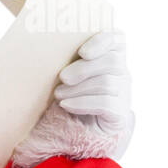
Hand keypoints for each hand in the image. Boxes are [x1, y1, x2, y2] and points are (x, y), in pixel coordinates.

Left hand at [53, 29, 135, 157]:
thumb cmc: (70, 93)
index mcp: (111, 57)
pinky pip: (105, 103)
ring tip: (58, 94)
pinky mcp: (119, 114)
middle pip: (112, 62)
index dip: (102, 42)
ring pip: (107, 83)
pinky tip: (66, 104)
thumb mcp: (68, 74)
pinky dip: (82, 103)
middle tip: (62, 77)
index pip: (117, 39)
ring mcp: (123, 94)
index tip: (83, 52)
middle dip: (83, 69)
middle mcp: (122, 73)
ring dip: (78, 88)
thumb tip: (44, 51)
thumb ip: (66, 60)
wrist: (81, 128)